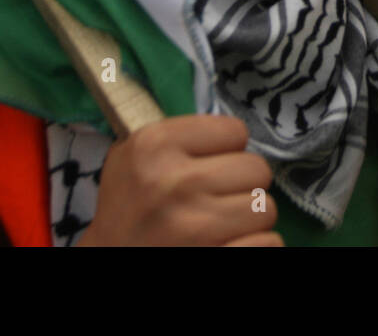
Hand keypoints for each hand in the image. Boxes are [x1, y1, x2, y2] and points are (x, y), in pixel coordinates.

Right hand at [77, 115, 281, 245]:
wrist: (109, 256)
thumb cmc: (127, 206)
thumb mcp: (133, 155)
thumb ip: (179, 134)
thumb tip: (230, 122)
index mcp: (156, 145)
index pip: (237, 131)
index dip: (228, 149)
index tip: (211, 164)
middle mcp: (177, 182)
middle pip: (258, 170)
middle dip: (242, 184)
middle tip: (220, 196)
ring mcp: (196, 227)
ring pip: (266, 208)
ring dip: (249, 217)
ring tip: (223, 222)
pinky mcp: (215, 256)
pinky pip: (268, 243)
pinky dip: (257, 244)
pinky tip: (233, 241)